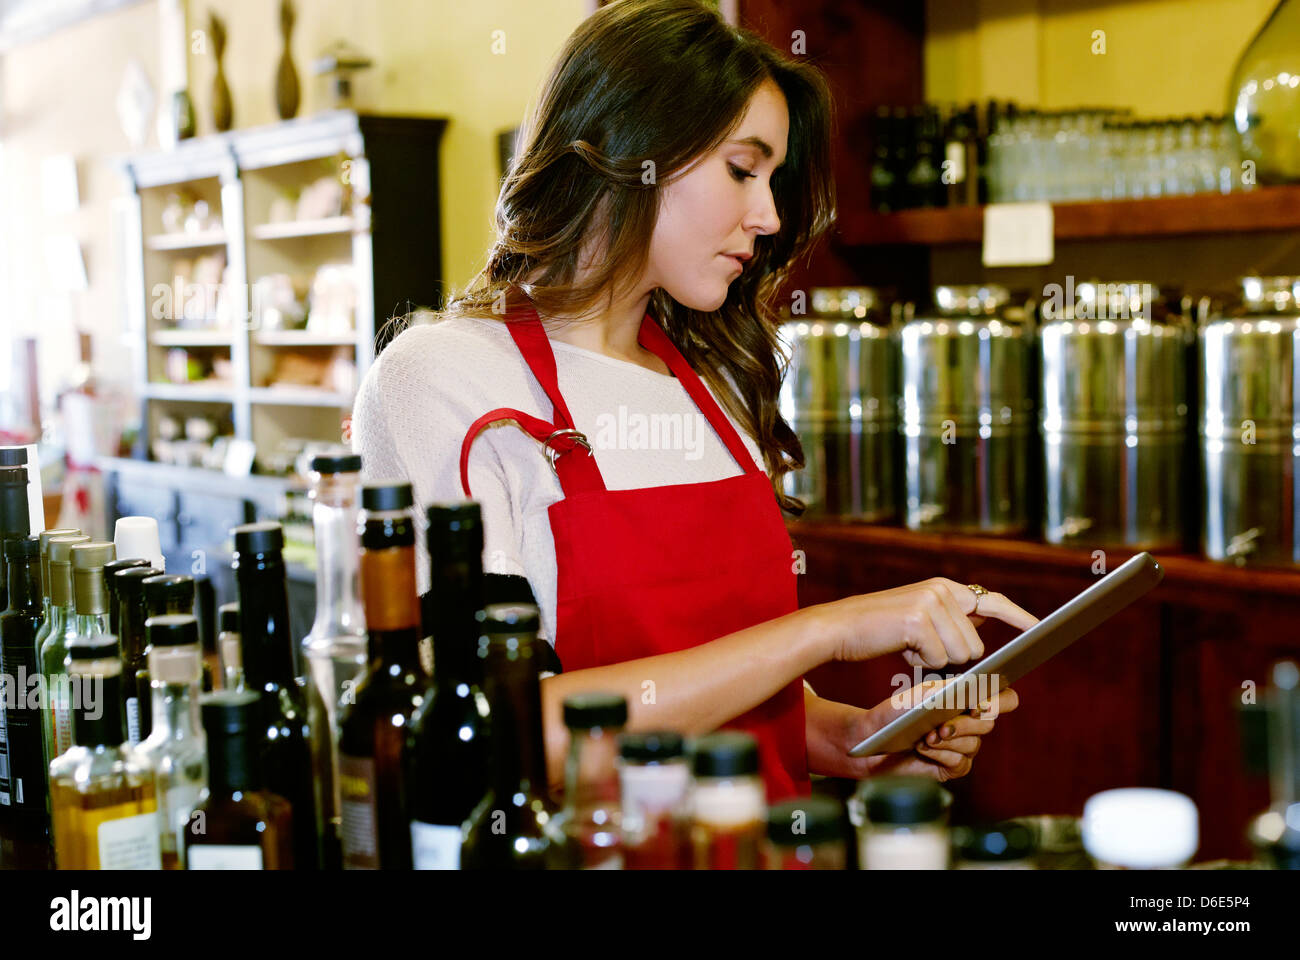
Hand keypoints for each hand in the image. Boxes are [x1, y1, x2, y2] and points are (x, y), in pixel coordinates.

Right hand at [815, 578, 1037, 668]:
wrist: (837, 627)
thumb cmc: (877, 630)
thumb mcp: (918, 620)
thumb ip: (949, 623)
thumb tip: (978, 648)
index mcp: (944, 588)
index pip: (992, 602)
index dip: (1018, 618)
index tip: (1040, 628)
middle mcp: (942, 590)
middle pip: (975, 646)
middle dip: (951, 657)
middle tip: (917, 646)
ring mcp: (931, 603)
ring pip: (961, 655)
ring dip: (936, 661)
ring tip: (907, 644)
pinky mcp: (919, 620)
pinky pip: (939, 658)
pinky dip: (920, 662)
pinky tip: (900, 647)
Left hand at [860, 681, 1019, 782]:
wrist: (872, 740)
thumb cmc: (894, 714)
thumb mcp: (916, 696)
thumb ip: (943, 691)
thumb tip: (967, 690)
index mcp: (967, 699)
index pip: (1004, 697)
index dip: (999, 701)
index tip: (977, 704)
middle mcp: (971, 722)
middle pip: (989, 723)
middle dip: (963, 725)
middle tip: (941, 727)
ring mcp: (965, 745)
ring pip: (973, 744)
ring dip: (946, 741)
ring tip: (925, 737)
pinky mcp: (955, 766)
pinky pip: (960, 762)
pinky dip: (940, 755)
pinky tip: (923, 749)